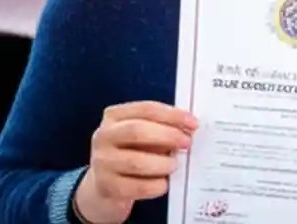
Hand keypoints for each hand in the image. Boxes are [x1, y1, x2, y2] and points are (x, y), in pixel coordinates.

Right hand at [73, 101, 198, 222]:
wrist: (105, 184)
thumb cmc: (129, 154)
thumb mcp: (138, 136)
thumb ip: (159, 129)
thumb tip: (188, 130)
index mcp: (113, 116)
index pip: (145, 109)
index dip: (172, 115)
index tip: (193, 123)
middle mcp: (103, 136)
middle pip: (137, 131)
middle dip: (167, 136)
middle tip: (187, 143)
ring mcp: (103, 162)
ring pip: (136, 162)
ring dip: (162, 163)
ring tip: (174, 165)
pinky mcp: (108, 187)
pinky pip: (138, 186)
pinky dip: (156, 185)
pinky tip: (164, 183)